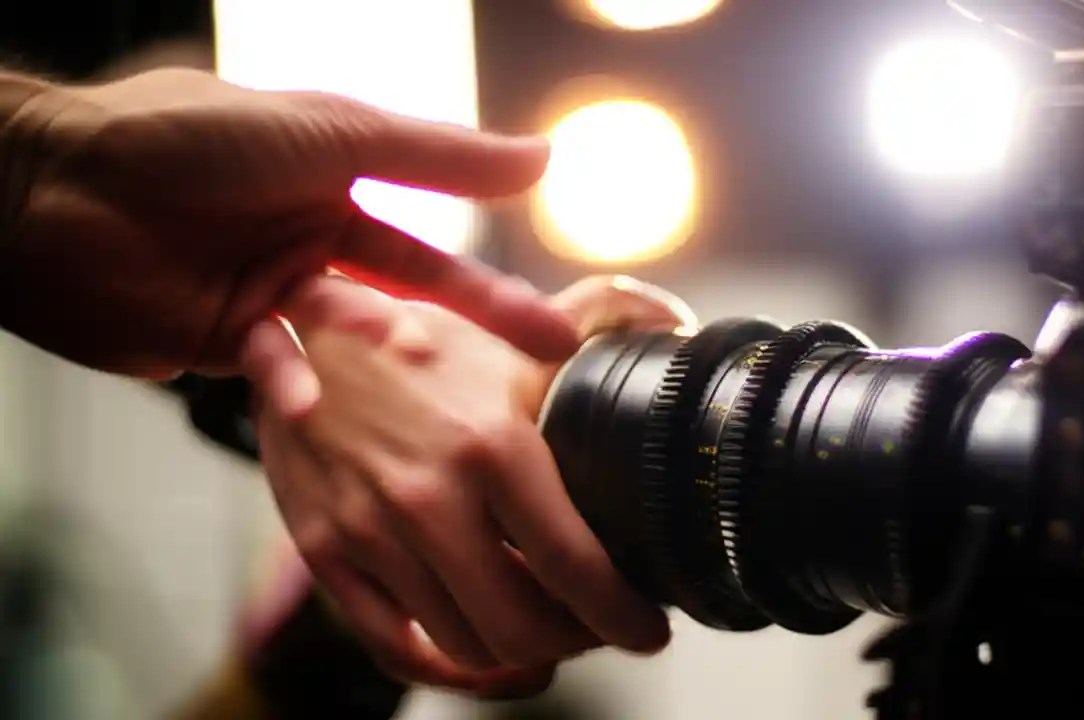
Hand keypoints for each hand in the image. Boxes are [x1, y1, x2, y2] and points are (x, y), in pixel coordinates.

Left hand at [0, 67, 576, 380]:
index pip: (436, 246)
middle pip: (408, 298)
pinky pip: (274, 370)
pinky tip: (301, 394)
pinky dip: (291, 382)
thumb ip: (437, 153)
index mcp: (336, 187)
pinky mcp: (220, 339)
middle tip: (539, 369)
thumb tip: (540, 156)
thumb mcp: (331, 132)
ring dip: (368, 343)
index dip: (496, 290)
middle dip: (470, 332)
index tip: (557, 329)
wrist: (58, 188)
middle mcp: (310, 242)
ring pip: (345, 338)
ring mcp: (267, 293)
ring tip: (393, 348)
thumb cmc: (189, 139)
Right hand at [241, 275, 694, 684]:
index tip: (649, 629)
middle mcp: (427, 496)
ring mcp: (369, 532)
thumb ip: (596, 318)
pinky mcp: (326, 554)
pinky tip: (484, 652)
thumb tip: (668, 319)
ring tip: (548, 630)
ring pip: (466, 644)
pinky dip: (450, 667)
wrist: (297, 331)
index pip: (575, 566)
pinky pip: (395, 647)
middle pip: (524, 626)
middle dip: (579, 640)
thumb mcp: (510, 330)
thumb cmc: (417, 337)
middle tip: (600, 627)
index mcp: (490, 444)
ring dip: (520, 653)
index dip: (623, 616)